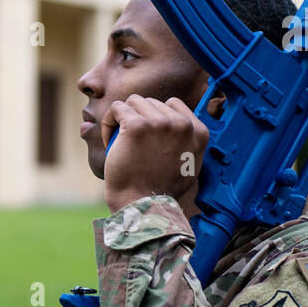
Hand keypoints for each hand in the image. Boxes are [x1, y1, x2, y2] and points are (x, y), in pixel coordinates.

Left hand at [101, 95, 208, 212]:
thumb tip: (185, 125)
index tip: (147, 136)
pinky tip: (109, 139)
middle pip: (151, 102)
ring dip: (122, 117)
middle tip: (130, 143)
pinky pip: (116, 108)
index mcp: (198, 132)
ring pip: (133, 102)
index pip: (173, 104)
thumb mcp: (191, 166)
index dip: (156, 117)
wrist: (143, 205)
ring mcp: (159, 123)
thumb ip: (189, 143)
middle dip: (137, 117)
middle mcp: (181, 124)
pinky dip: (108, 121)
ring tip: (118, 139)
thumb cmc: (162, 190)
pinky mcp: (137, 125)